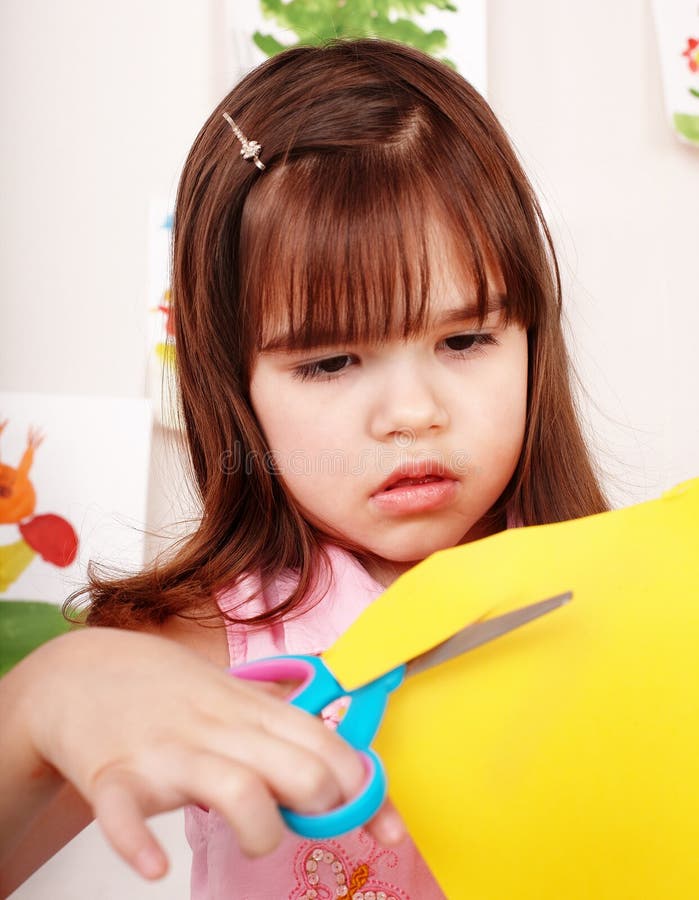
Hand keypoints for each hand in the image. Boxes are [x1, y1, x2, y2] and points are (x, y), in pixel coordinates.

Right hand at [3, 628, 405, 878]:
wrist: (85, 673)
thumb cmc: (175, 693)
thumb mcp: (238, 700)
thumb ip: (289, 733)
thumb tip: (355, 771)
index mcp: (253, 711)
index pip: (328, 747)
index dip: (364, 790)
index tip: (383, 826)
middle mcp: (219, 728)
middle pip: (298, 769)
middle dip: (322, 807)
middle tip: (305, 817)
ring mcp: (167, 751)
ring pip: (235, 789)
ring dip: (260, 830)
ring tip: (253, 836)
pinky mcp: (113, 775)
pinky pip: (124, 814)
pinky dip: (139, 844)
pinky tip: (153, 866)